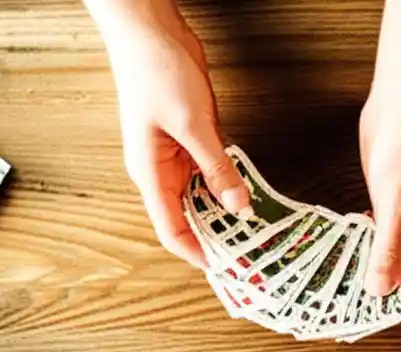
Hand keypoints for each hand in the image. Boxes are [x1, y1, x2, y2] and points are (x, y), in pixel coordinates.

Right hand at [89, 1, 251, 267]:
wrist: (148, 31)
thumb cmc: (156, 72)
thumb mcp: (193, 125)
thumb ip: (217, 167)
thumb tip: (237, 204)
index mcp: (149, 173)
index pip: (170, 229)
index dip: (196, 254)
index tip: (225, 271)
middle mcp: (158, 170)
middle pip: (187, 218)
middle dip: (215, 239)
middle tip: (248, 256)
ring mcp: (172, 155)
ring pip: (199, 197)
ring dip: (223, 214)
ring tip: (252, 232)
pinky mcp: (187, 138)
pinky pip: (207, 173)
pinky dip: (225, 186)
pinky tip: (247, 195)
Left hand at [358, 98, 400, 309]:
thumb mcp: (394, 205)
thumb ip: (388, 251)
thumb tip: (380, 291)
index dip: (391, 310)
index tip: (360, 324)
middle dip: (377, 293)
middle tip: (341, 308)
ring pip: (394, 258)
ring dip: (370, 269)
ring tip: (337, 285)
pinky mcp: (399, 205)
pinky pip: (385, 237)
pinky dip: (367, 246)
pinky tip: (345, 250)